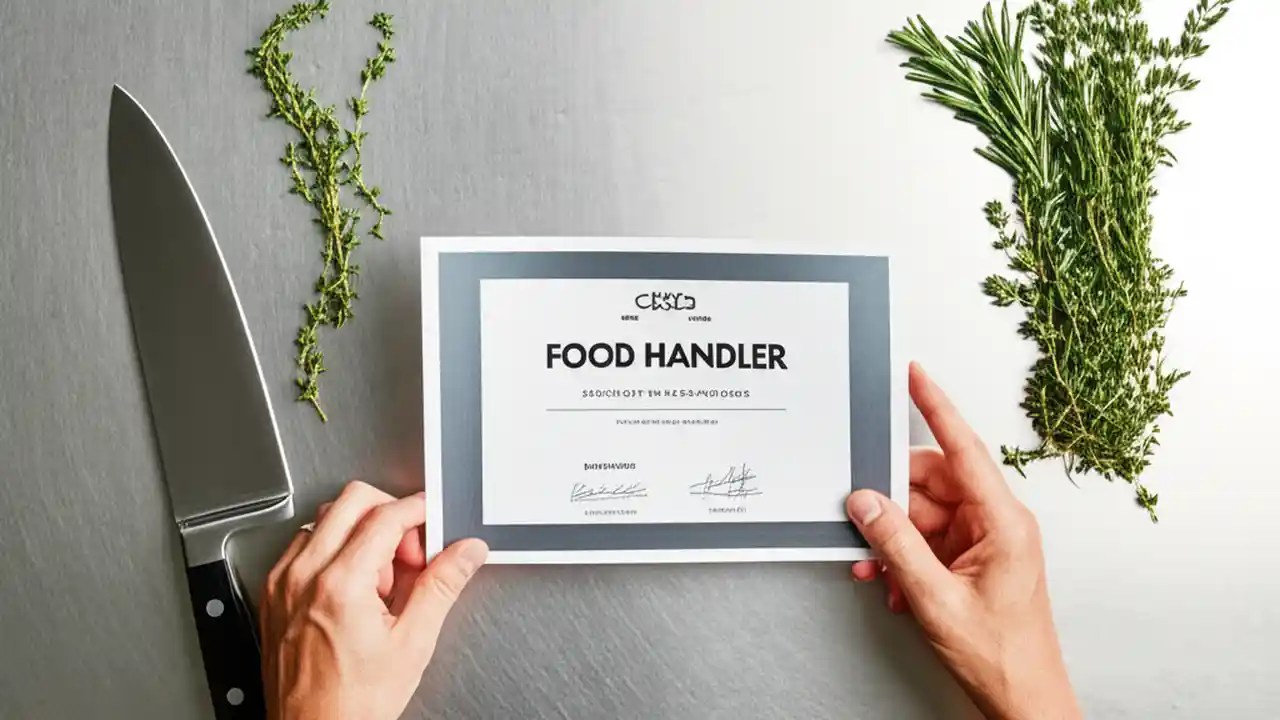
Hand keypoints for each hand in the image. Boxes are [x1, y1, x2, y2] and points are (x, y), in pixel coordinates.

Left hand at [259, 481, 488, 719]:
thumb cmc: (353, 703)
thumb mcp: (412, 643)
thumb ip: (442, 586)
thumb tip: (466, 552)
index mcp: (341, 585)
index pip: (385, 517)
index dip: (418, 512)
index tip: (433, 520)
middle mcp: (304, 575)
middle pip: (352, 501)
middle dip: (389, 514)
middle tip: (409, 551)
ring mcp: (283, 582)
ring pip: (325, 519)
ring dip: (360, 533)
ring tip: (381, 579)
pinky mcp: (273, 593)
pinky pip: (304, 545)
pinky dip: (334, 551)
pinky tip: (354, 587)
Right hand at [846, 363, 1080, 719]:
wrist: (1023, 700)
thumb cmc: (1003, 656)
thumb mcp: (937, 599)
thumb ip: (896, 545)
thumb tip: (866, 502)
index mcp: (1004, 522)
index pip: (963, 449)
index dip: (937, 408)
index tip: (916, 375)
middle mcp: (996, 524)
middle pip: (930, 484)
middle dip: (890, 501)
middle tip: (859, 512)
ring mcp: (983, 542)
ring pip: (922, 515)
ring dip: (892, 539)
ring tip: (876, 566)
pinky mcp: (970, 561)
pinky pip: (926, 541)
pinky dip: (902, 558)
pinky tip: (892, 582)